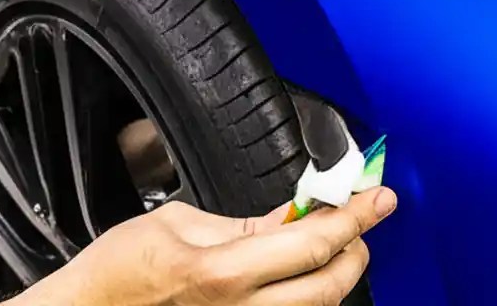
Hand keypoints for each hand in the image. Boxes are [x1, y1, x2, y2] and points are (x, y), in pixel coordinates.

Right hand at [9, 187, 396, 305]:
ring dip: (333, 275)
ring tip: (331, 245)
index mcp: (223, 273)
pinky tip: (298, 277)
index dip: (354, 217)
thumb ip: (245, 223)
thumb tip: (293, 214)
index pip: (312, 243)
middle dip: (355, 249)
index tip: (379, 199)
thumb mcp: (177, 223)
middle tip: (359, 221)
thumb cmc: (117, 270)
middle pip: (329, 286)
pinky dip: (304, 297)